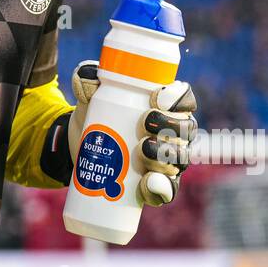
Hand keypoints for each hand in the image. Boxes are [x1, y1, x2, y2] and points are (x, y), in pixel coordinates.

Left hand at [68, 61, 197, 206]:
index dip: (179, 98)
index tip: (158, 97)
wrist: (81, 148)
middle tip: (145, 121)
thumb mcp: (90, 96)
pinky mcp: (155, 185)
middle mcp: (174, 135)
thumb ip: (87, 80)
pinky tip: (148, 183)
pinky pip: (167, 190)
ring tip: (142, 149)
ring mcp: (168, 162)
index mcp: (166, 108)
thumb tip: (85, 76)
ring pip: (179, 160)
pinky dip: (160, 188)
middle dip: (170, 126)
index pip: (184, 100)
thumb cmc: (96, 115)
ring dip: (165, 155)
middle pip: (186, 131)